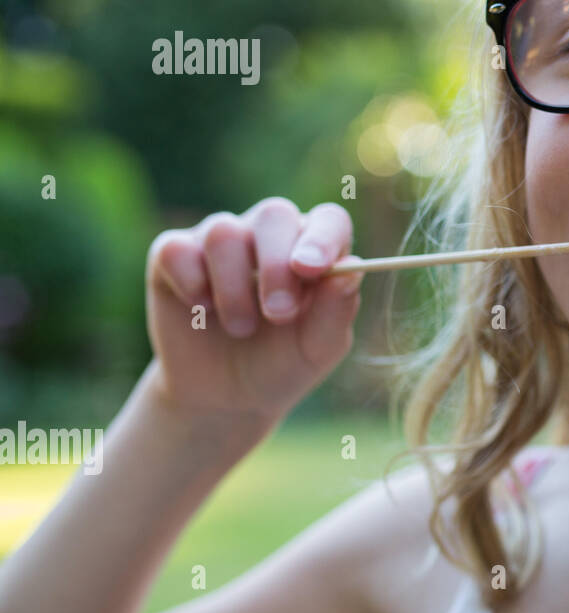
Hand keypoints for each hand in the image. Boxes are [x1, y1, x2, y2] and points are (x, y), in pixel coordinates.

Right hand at [143, 197, 362, 430]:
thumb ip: (336, 309)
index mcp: (314, 250)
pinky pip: (176, 249)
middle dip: (276, 265)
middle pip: (274, 214)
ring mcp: (221, 241)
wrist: (225, 398)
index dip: (322, 237)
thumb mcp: (317, 348)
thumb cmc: (282, 364)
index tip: (310, 269)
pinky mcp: (174, 255)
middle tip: (279, 314)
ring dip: (234, 288)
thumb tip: (350, 271)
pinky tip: (202, 310)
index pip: (328, 220)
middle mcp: (269, 235)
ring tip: (241, 328)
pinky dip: (191, 282)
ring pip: (224, 232)